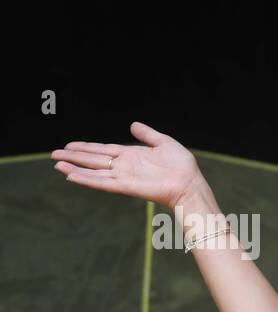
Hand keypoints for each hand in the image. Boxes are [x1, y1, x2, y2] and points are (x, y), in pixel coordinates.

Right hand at [52, 121, 207, 211]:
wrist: (190, 183)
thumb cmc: (182, 166)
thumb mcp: (164, 142)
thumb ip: (148, 134)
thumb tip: (133, 125)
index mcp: (131, 155)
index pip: (103, 150)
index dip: (86, 147)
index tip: (69, 145)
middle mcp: (124, 166)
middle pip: (94, 160)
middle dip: (74, 156)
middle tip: (54, 154)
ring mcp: (124, 176)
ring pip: (94, 171)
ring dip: (75, 168)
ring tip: (57, 165)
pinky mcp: (126, 186)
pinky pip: (103, 183)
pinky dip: (87, 179)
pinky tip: (72, 176)